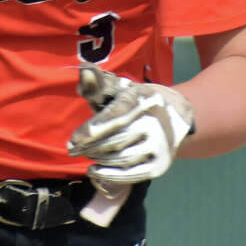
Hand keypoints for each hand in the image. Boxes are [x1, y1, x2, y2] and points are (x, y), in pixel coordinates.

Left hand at [68, 66, 194, 186]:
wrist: (173, 116)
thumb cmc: (133, 101)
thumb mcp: (117, 89)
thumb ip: (97, 82)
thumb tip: (83, 70)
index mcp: (143, 98)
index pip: (117, 116)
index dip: (94, 129)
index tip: (73, 140)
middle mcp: (155, 122)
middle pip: (117, 139)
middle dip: (89, 146)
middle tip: (72, 150)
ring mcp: (160, 145)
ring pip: (122, 157)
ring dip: (98, 158)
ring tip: (83, 154)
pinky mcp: (160, 164)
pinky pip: (132, 174)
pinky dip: (109, 175)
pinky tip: (93, 170)